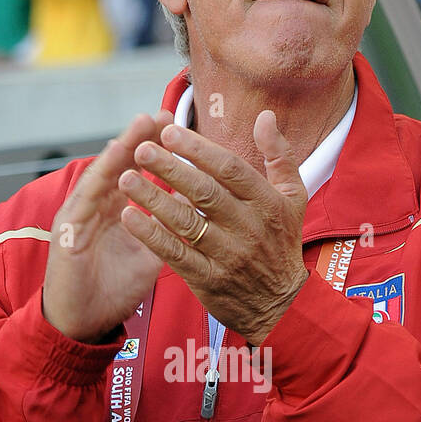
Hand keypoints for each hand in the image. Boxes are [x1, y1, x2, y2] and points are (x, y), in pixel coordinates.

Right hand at [42, 109, 175, 341]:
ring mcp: (82, 214)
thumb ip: (168, 234)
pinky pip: (88, 196)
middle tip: (164, 113)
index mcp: (118, 211)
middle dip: (143, 138)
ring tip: (142, 122)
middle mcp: (99, 206)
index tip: (183, 132)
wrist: (82, 323)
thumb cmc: (113, 291)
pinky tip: (117, 154)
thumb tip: (197, 216)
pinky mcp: (69, 228)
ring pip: (105, 172)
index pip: (140, 173)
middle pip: (123, 164)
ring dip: (124, 145)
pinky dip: (103, 174)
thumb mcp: (149, 258)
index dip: (160, 152)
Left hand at [117, 111, 308, 346]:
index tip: (169, 133)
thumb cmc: (282, 244)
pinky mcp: (209, 279)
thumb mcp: (293, 198)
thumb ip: (279, 156)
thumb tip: (265, 116)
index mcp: (266, 202)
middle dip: (170, 169)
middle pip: (205, 192)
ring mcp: (227, 255)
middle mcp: (248, 227)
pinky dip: (152, 236)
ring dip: (153, 199)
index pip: (230, 169)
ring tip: (127, 179)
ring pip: (186, 222)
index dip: (198, 150)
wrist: (282, 305)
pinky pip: (176, 254)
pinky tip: (130, 218)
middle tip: (141, 150)